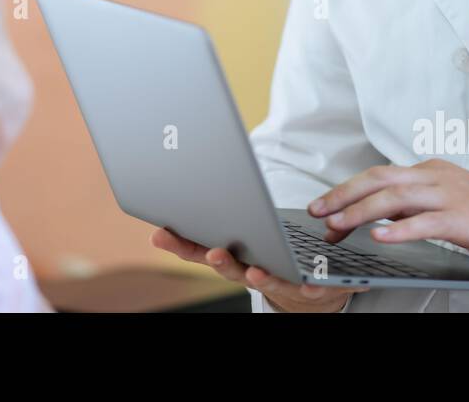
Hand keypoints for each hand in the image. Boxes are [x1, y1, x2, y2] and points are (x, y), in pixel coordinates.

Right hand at [151, 228, 366, 312]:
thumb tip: (186, 179)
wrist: (305, 286)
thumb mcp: (239, 233)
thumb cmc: (266, 254)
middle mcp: (247, 272)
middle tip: (213, 253)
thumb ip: (220, 212)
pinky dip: (308, 286)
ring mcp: (275, 282)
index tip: (159, 234)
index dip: (178, 243)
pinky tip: (309, 281)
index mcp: (229, 256)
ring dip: (260, 278)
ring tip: (257, 271)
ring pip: (266, 281)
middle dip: (220, 262)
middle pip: (229, 269)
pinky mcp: (306, 288)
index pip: (197, 250)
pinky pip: (309, 289)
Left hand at [309, 158, 468, 267]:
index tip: (323, 209)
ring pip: (396, 198)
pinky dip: (400, 229)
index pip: (378, 176)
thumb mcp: (449, 201)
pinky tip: (381, 237)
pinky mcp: (467, 220)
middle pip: (378, 179)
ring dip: (361, 212)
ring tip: (338, 225)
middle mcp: (436, 178)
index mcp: (429, 173)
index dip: (347, 192)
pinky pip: (427, 222)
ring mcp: (451, 196)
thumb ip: (415, 204)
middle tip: (318, 213)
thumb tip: (378, 214)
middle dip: (343, 196)